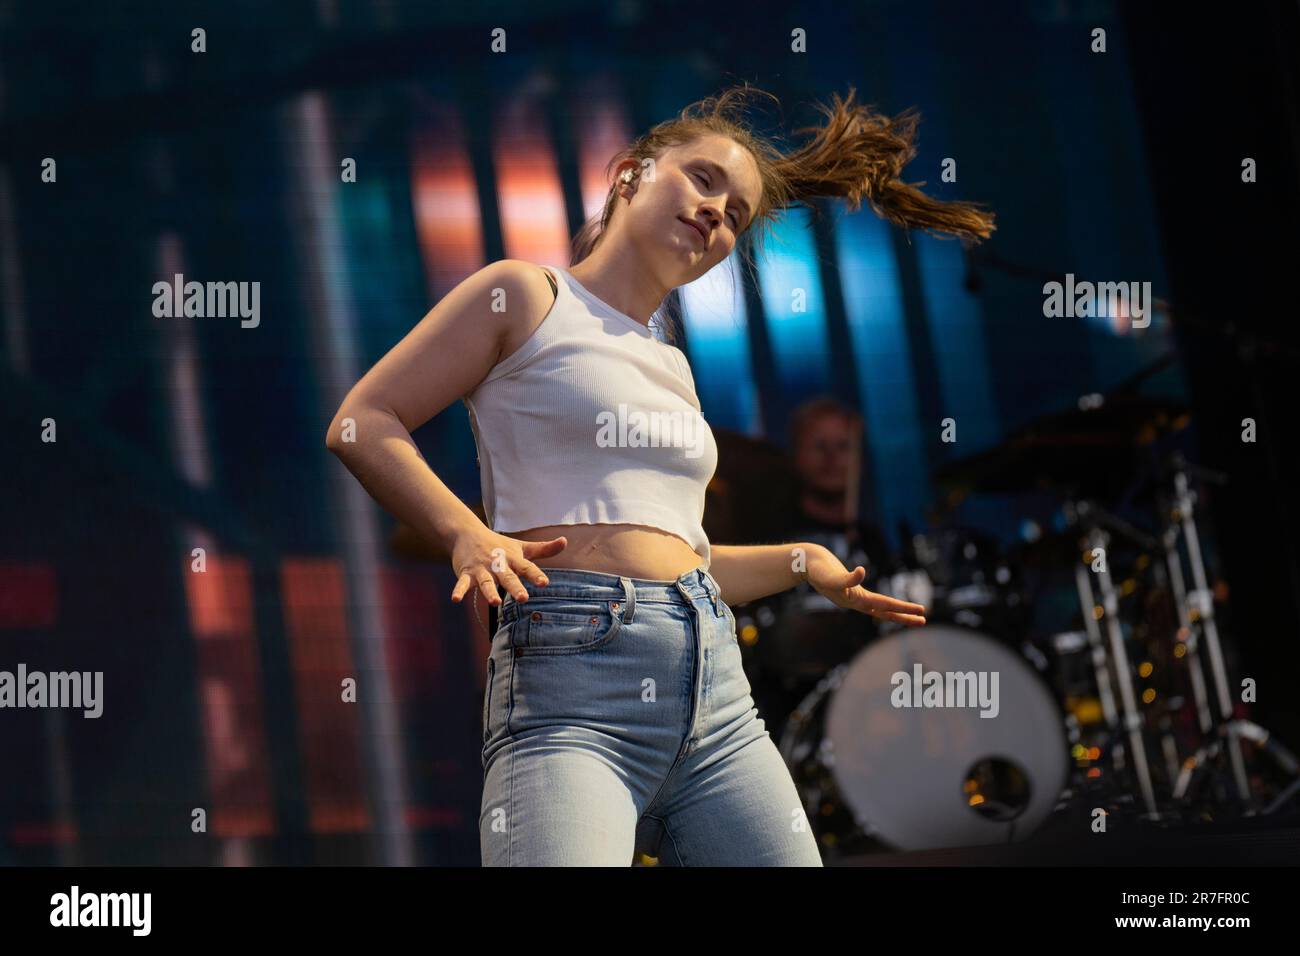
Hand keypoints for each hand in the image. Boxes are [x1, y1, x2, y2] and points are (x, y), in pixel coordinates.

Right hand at [449, 527, 566, 605]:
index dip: (536, 575)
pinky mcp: (466, 573)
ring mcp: (481, 569)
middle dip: (515, 587)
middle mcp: (498, 564)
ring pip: (486, 582)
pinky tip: (456, 599)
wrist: (467, 533)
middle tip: (523, 598)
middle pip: (508, 577)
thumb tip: (565, 541)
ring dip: (489, 591)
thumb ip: (543, 549)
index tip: (544, 583)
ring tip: (495, 602)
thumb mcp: (521, 547)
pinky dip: (459, 591)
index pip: (527, 567)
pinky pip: (462, 583)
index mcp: (513, 559)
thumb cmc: (499, 544)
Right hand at [803, 547, 926, 625]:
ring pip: (880, 609)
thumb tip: (860, 571)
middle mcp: (857, 602)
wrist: (806, 565)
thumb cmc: (818, 569)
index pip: (885, 605)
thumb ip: (847, 576)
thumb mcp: (832, 574)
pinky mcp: (851, 593)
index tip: (920, 611)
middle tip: (923, 620)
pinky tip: (888, 606)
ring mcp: (853, 599)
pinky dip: (883, 605)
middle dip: (904, 616)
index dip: (903, 608)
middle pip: (885, 612)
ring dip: (896, 612)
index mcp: (856, 599)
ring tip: (911, 615)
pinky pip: (872, 602)